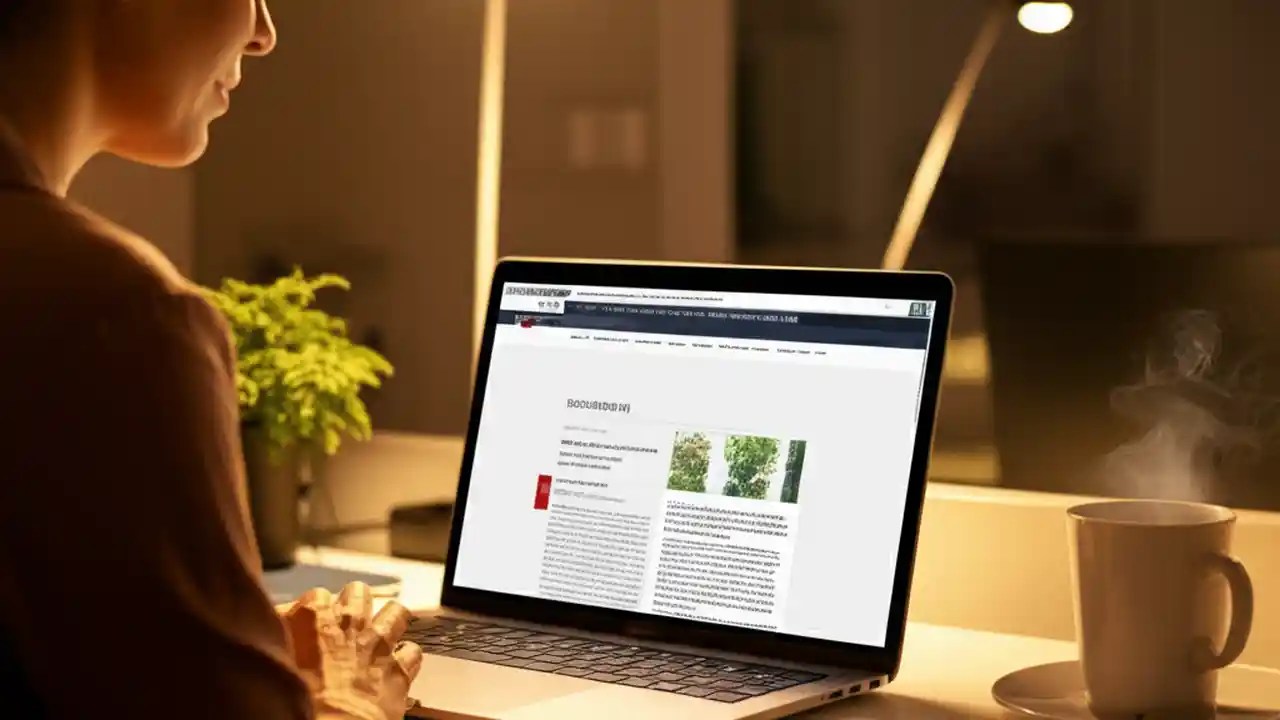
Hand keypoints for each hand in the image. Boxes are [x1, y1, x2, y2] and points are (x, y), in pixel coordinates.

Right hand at [279, 582, 423, 719]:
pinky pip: (412, 652)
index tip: (308, 626)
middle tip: (345, 624)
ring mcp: (378, 645)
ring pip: (394, 613)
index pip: (315, 596)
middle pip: (358, 593)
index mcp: (314, 619)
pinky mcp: (399, 671)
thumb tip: (282, 634)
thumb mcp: (278, 663)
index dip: (313, 611)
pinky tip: (396, 666)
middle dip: (354, 604)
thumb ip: (285, 640)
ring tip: (378, 635)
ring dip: (387, 622)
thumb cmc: (298, 702)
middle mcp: (350, 625)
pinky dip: (406, 658)